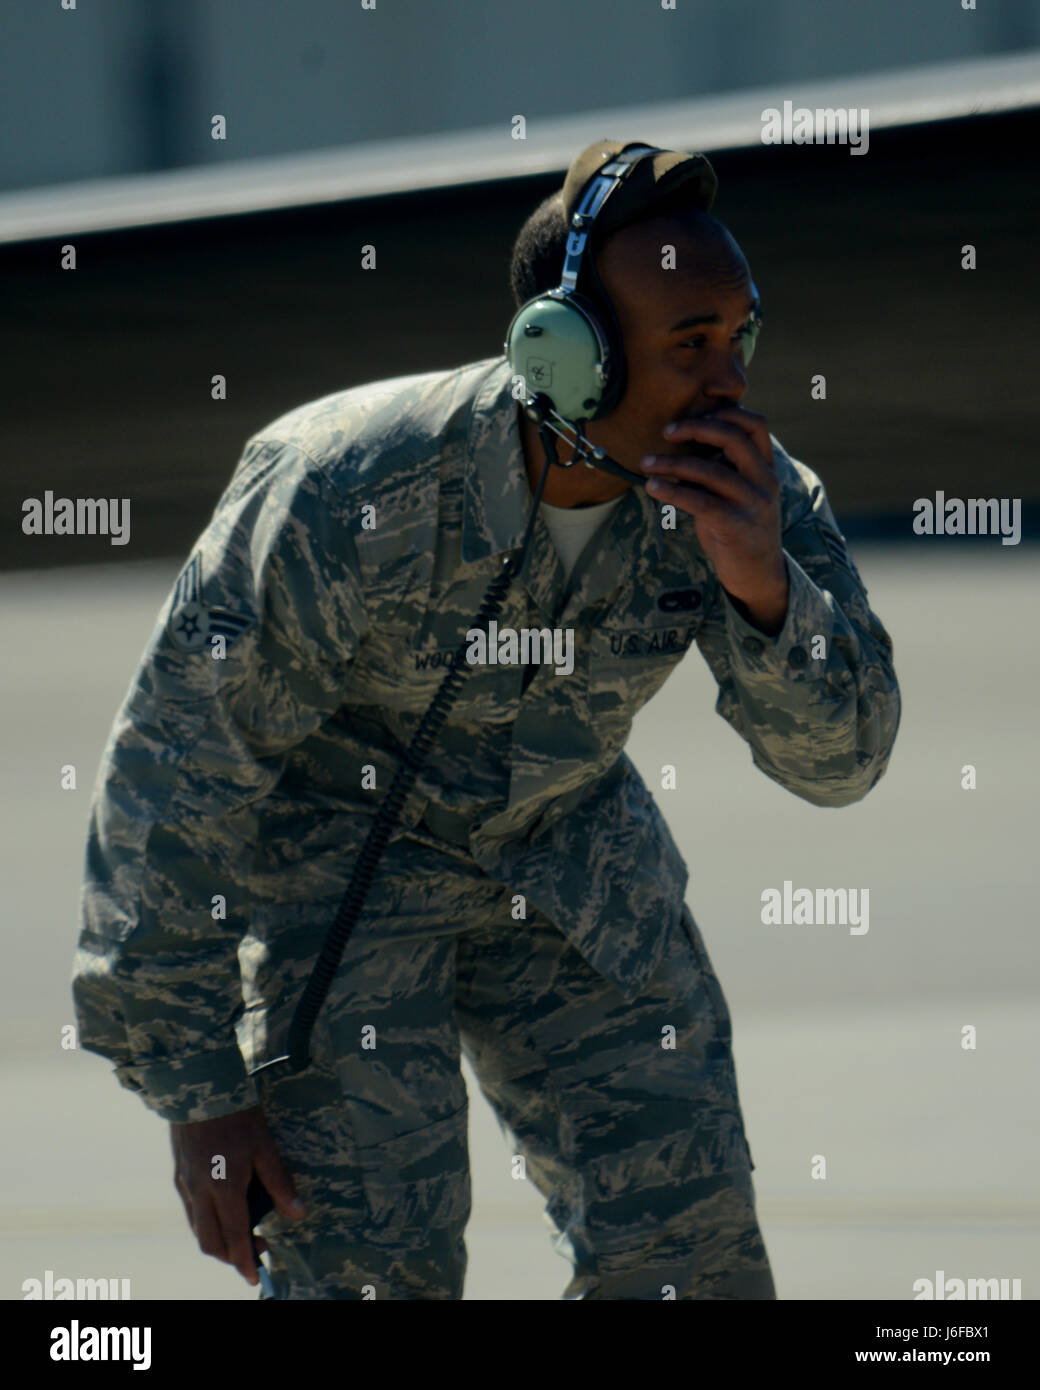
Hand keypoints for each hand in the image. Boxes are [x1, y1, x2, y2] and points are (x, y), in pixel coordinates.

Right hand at [169, 1103, 305, 1285]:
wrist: (200, 1087)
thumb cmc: (237, 1114)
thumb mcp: (265, 1146)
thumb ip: (279, 1183)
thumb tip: (297, 1213)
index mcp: (223, 1188)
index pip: (234, 1237)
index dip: (244, 1260)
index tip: (253, 1277)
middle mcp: (200, 1193)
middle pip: (210, 1242)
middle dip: (231, 1256)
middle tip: (255, 1252)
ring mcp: (186, 1185)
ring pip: (198, 1229)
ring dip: (218, 1241)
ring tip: (241, 1236)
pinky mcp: (179, 1175)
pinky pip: (191, 1212)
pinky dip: (206, 1224)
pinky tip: (222, 1213)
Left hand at [639, 406, 787, 633]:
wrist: (759, 576)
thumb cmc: (739, 530)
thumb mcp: (737, 494)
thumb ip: (721, 469)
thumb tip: (681, 445)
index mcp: (767, 468)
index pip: (755, 424)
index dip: (724, 412)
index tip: (692, 416)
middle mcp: (765, 481)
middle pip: (733, 437)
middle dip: (695, 428)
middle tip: (665, 431)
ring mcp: (753, 504)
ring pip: (710, 471)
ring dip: (672, 463)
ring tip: (645, 463)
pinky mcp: (736, 526)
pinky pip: (700, 501)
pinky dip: (672, 491)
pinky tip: (653, 488)